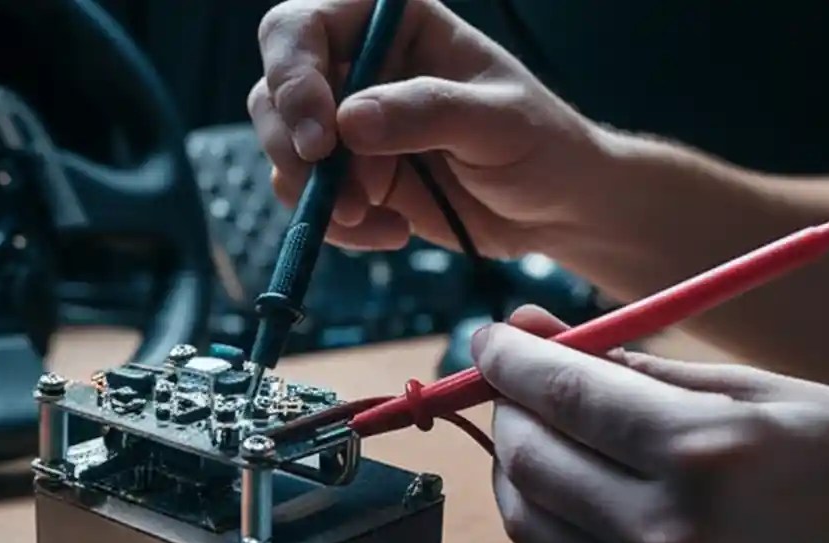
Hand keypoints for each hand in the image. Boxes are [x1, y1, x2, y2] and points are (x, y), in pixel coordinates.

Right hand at [249, 0, 617, 256]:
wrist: (554, 210)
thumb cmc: (541, 146)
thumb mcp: (497, 123)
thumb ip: (428, 113)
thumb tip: (350, 121)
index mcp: (394, 24)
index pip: (306, 25)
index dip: (294, 72)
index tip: (320, 133)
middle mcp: (360, 66)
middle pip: (275, 87)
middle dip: (292, 143)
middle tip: (334, 188)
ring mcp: (349, 124)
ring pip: (282, 146)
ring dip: (312, 190)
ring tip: (369, 214)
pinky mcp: (349, 176)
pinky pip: (308, 197)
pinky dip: (335, 224)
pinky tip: (392, 231)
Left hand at [474, 306, 828, 542]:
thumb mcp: (754, 391)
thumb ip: (628, 363)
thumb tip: (528, 329)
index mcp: (706, 454)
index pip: (562, 395)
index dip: (508, 359)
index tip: (487, 337)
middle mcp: (671, 535)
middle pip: (529, 460)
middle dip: (509, 409)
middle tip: (519, 384)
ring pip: (531, 520)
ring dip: (521, 467)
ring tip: (548, 435)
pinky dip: (567, 521)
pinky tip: (601, 497)